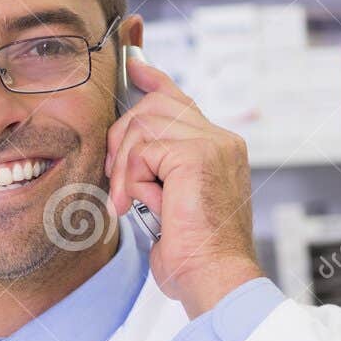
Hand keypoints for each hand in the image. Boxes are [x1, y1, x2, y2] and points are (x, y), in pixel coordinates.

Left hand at [105, 54, 265, 317]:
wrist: (215, 279)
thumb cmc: (193, 255)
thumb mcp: (166, 204)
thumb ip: (154, 170)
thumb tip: (126, 151)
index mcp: (217, 147)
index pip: (179, 98)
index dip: (152, 76)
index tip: (132, 61)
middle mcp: (220, 139)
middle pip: (152, 106)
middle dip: (122, 140)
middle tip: (120, 184)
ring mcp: (212, 144)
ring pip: (143, 125)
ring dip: (125, 167)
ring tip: (131, 202)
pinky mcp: (197, 155)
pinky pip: (143, 149)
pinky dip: (132, 178)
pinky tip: (142, 204)